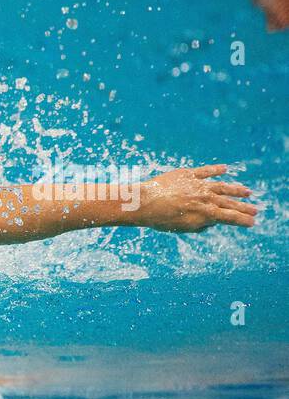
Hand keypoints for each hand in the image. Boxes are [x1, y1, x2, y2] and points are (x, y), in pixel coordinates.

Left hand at [131, 165, 256, 233]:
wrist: (144, 202)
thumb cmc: (161, 219)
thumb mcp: (183, 228)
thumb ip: (201, 225)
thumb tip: (212, 222)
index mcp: (206, 213)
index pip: (230, 217)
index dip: (242, 220)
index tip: (252, 222)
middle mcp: (206, 197)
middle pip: (229, 202)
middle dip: (244, 207)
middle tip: (255, 210)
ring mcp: (198, 184)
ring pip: (222, 186)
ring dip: (236, 189)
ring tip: (247, 192)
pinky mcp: (187, 174)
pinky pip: (205, 171)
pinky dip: (216, 169)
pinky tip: (225, 169)